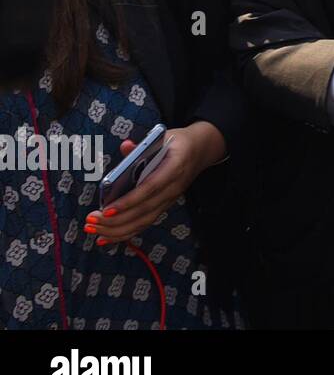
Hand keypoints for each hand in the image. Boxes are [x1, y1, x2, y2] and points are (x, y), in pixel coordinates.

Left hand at [85, 121, 226, 244]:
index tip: (108, 209)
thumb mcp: (163, 136)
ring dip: (118, 230)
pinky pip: (145, 223)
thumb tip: (126, 147)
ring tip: (94, 230)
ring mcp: (169, 199)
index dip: (130, 200)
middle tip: (91, 220)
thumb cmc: (176, 143)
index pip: (151, 187)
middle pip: (145, 210)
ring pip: (144, 221)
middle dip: (117, 220)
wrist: (200, 151)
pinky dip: (125, 233)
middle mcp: (174, 187)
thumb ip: (143, 144)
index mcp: (175, 167)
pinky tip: (106, 238)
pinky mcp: (164, 206)